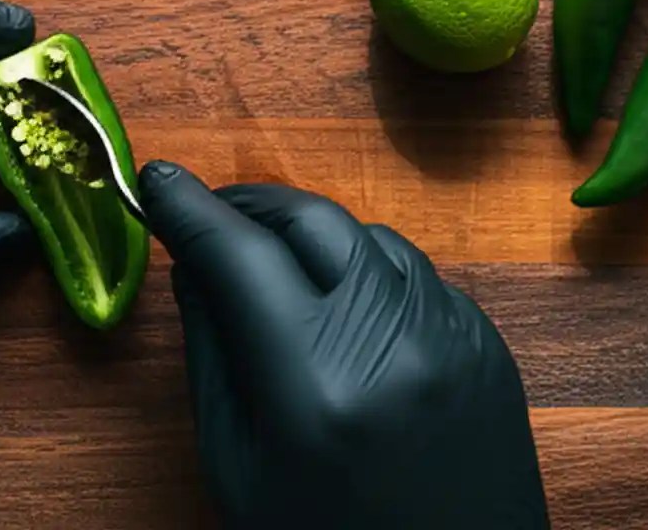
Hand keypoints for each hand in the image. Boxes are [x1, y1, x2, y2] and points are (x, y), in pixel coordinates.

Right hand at [138, 162, 549, 527]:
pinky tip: (341, 309)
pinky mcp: (489, 346)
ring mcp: (454, 339)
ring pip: (367, 238)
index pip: (240, 255)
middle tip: (210, 218)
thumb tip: (193, 265)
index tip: (158, 180)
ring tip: (275, 269)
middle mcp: (394, 343)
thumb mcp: (237, 466)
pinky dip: (366, 272)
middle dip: (250, 205)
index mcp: (316, 385)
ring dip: (310, 237)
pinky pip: (415, 275)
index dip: (190, 209)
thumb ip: (212, 355)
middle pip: (311, 220)